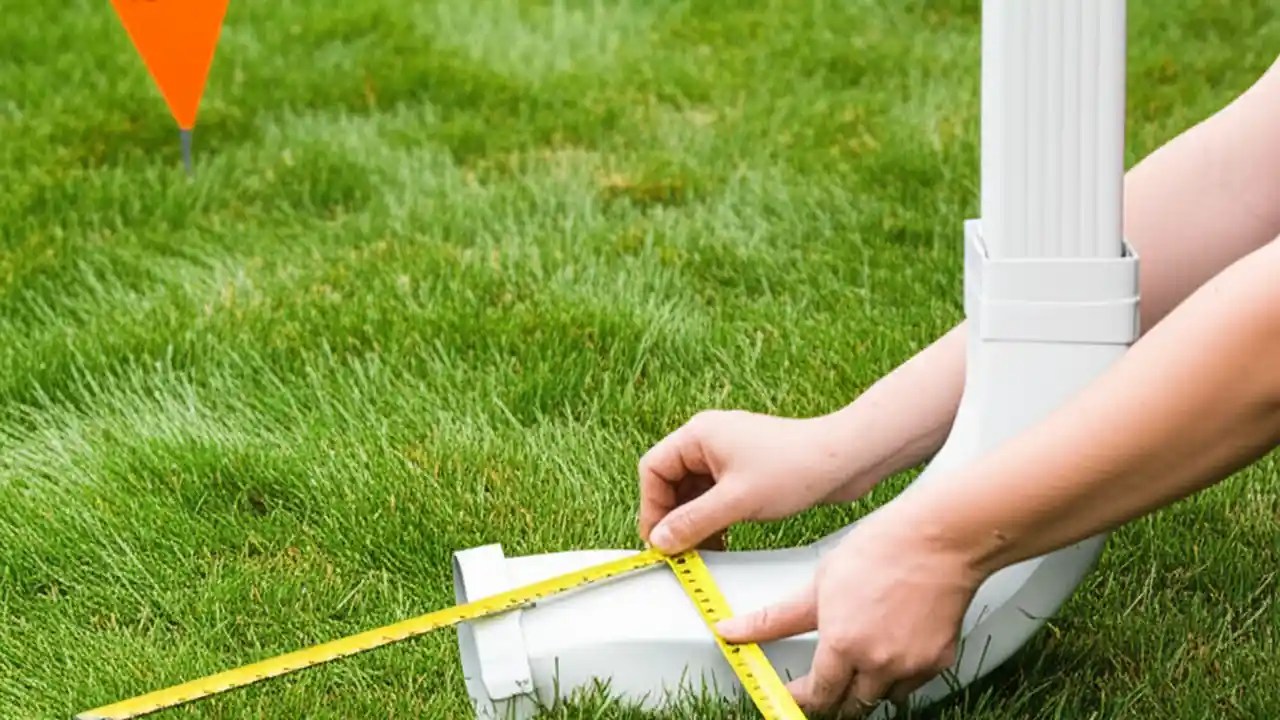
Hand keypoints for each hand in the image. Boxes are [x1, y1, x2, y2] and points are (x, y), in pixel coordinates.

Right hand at [638, 409, 878, 553]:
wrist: (846, 460)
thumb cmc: (795, 468)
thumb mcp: (736, 502)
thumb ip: (692, 522)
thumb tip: (661, 541)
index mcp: (699, 435)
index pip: (654, 470)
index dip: (651, 507)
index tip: (659, 540)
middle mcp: (709, 440)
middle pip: (670, 481)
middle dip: (673, 517)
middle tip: (677, 550)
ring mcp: (727, 454)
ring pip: (693, 491)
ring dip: (694, 521)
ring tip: (701, 550)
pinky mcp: (745, 469)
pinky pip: (714, 495)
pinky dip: (712, 517)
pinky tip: (720, 539)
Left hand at [714, 508, 984, 716]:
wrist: (939, 537)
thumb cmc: (883, 549)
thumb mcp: (817, 583)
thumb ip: (774, 618)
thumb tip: (731, 631)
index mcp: (843, 645)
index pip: (817, 696)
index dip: (800, 699)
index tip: (791, 695)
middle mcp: (877, 663)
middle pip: (849, 705)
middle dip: (833, 696)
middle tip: (824, 677)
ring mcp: (910, 665)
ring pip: (880, 696)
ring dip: (865, 685)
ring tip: (859, 654)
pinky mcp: (939, 661)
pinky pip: (910, 683)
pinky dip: (897, 673)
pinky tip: (890, 645)